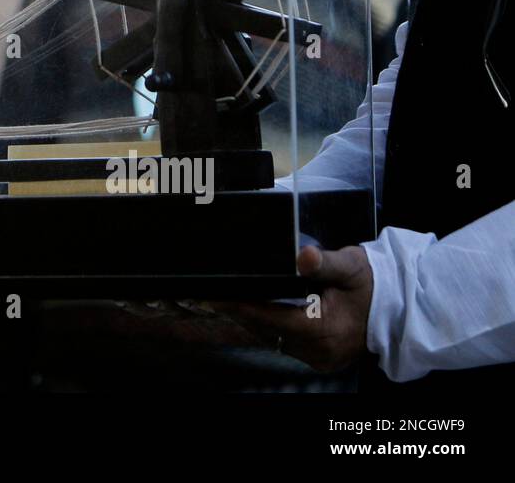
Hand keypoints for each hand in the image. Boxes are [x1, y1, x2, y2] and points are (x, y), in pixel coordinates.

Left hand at [207, 244, 373, 373]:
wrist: (400, 307)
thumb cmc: (374, 283)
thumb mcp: (351, 266)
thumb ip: (325, 262)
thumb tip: (304, 256)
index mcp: (325, 330)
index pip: (273, 318)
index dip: (243, 306)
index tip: (218, 296)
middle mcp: (320, 351)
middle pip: (269, 330)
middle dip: (242, 312)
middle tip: (216, 294)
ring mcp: (321, 358)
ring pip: (274, 339)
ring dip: (254, 320)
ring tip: (230, 300)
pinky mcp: (322, 359)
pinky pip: (286, 344)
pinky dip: (270, 327)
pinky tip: (256, 312)